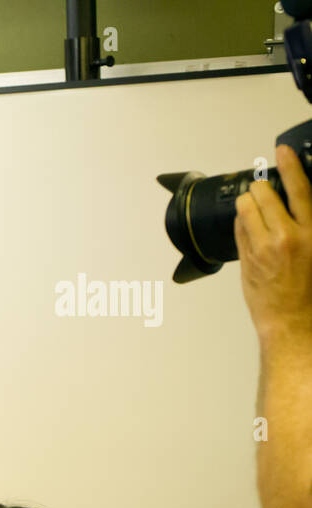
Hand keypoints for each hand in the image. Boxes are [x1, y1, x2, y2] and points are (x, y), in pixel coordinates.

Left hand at [235, 144, 311, 345]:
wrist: (291, 320)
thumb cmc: (310, 291)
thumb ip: (308, 225)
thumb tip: (299, 205)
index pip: (300, 189)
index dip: (289, 166)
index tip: (280, 150)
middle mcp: (287, 236)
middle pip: (264, 194)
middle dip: (260, 187)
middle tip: (262, 188)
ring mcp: (262, 247)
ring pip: (245, 209)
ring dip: (248, 202)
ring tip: (254, 206)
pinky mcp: (245, 258)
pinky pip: (239, 229)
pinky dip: (242, 222)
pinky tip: (250, 226)